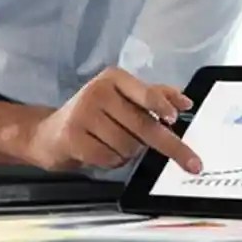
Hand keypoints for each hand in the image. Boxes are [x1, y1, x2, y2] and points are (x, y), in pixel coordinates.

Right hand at [25, 68, 201, 173]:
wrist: (49, 133)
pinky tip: (101, 152)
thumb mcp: (123, 98)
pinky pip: (110, 158)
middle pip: (143, 125)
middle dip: (170, 146)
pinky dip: (113, 161)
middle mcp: (98, 91)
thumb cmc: (94, 114)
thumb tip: (185, 102)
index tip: (175, 119)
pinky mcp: (73, 137)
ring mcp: (83, 114)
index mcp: (114, 78)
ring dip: (129, 153)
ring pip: (129, 146)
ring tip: (113, 144)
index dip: (161, 106)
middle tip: (192, 164)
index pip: (146, 93)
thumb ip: (155, 96)